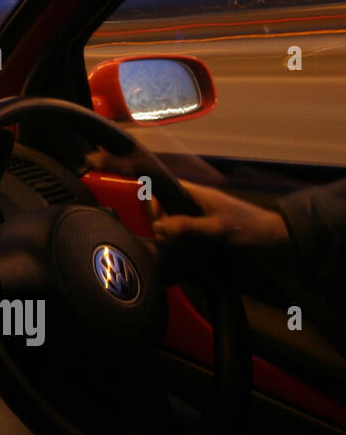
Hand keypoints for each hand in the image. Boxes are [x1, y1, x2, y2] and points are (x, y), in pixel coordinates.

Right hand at [152, 180, 290, 249]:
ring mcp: (208, 215)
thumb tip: (157, 226)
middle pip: (172, 203)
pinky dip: (183, 236)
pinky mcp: (213, 227)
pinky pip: (190, 228)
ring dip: (173, 229)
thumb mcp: (215, 228)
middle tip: (162, 238)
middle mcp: (202, 202)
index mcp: (202, 195)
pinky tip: (182, 248)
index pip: (170, 186)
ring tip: (170, 245)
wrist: (279, 241)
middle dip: (163, 218)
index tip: (155, 220)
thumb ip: (186, 226)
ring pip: (180, 217)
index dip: (157, 199)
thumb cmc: (249, 229)